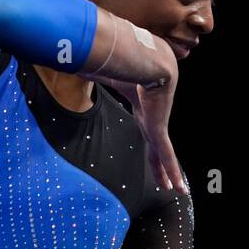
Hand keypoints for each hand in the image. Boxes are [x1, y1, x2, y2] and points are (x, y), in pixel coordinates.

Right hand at [90, 33, 184, 193]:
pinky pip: (165, 156)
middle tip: (166, 179)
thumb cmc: (125, 61)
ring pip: (163, 155)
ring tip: (179, 190)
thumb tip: (69, 63)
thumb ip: (90, 72)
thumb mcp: (104, 72)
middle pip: (155, 147)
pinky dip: (171, 171)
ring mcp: (157, 124)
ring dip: (169, 172)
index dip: (148, 139)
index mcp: (142, 106)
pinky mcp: (158, 129)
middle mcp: (151, 117)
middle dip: (159, 163)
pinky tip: (178, 187)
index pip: (146, 127)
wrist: (145, 58)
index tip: (152, 148)